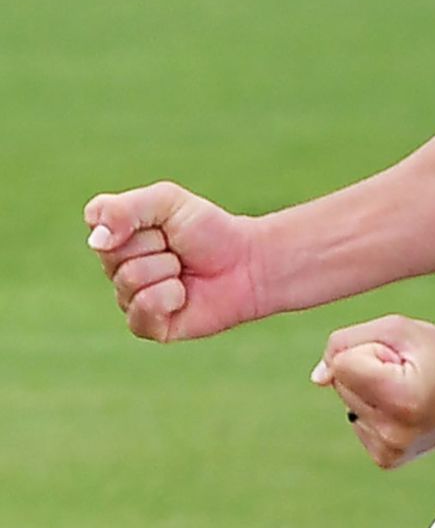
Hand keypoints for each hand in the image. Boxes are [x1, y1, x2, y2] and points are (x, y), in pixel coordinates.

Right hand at [85, 181, 260, 342]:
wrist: (245, 263)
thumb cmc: (208, 230)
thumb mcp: (167, 202)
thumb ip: (125, 209)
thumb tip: (96, 240)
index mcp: (116, 235)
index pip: (98, 221)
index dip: (133, 218)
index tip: (161, 220)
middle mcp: (117, 267)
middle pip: (113, 254)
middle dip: (156, 245)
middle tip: (177, 247)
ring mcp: (129, 297)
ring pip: (130, 279)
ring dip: (167, 269)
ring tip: (182, 271)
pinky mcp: (145, 325)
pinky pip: (142, 309)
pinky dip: (170, 297)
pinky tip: (183, 295)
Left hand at [312, 315, 434, 467]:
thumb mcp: (397, 329)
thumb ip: (346, 343)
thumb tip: (317, 379)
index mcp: (400, 399)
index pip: (341, 364)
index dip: (369, 350)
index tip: (402, 357)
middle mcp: (394, 433)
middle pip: (342, 384)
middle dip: (368, 368)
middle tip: (409, 371)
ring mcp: (390, 451)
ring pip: (347, 402)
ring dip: (371, 389)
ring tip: (410, 388)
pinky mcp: (387, 459)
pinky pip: (357, 422)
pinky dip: (375, 409)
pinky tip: (406, 407)